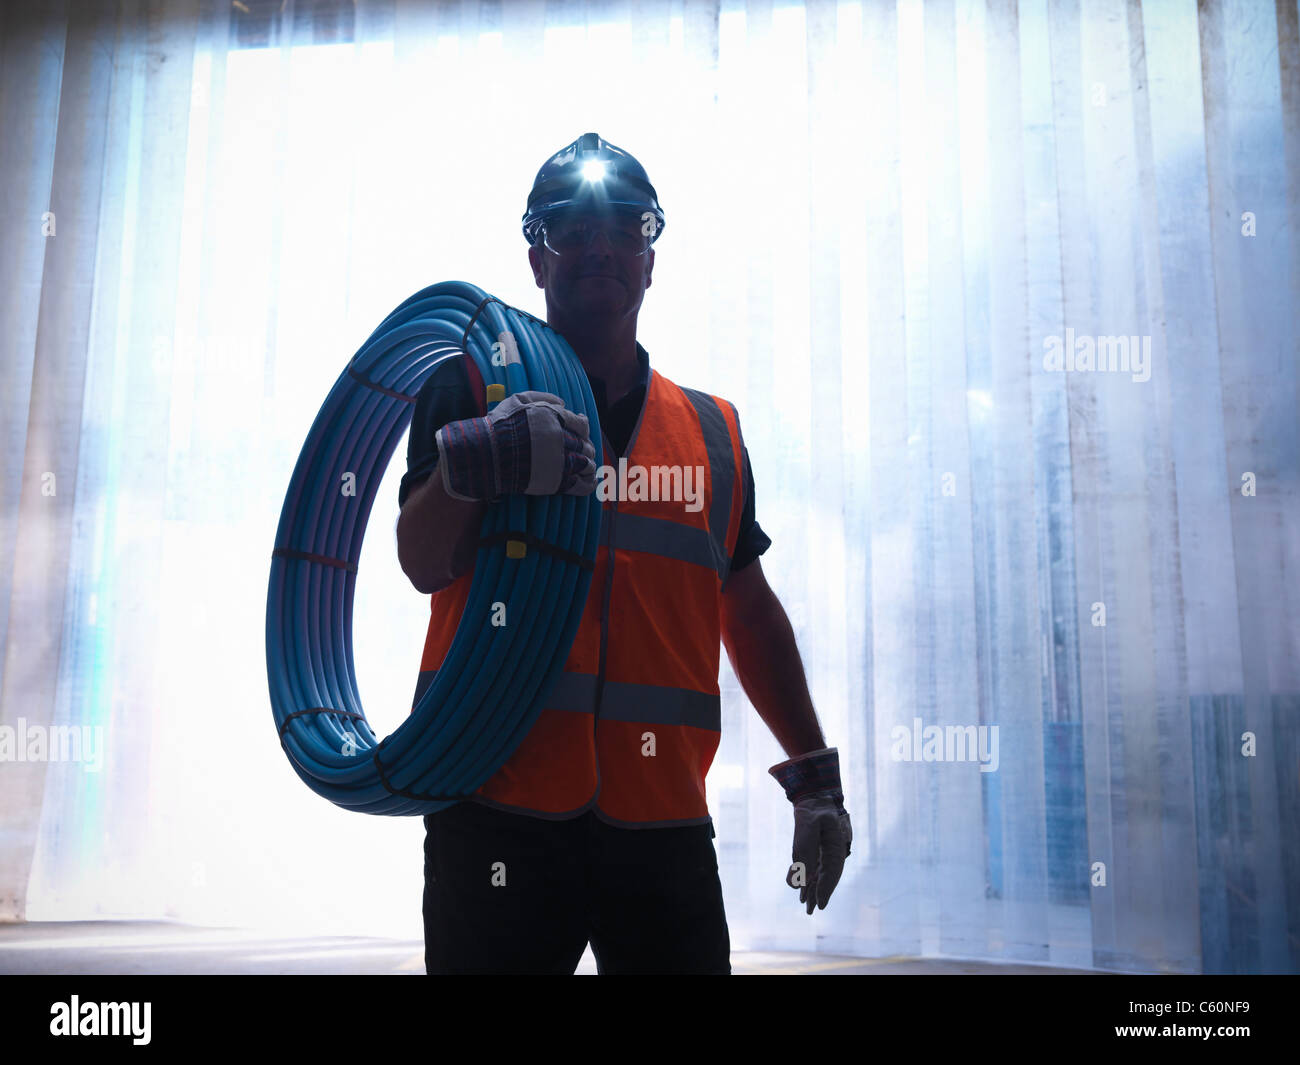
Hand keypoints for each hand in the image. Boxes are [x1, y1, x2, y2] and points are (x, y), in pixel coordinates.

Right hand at [435, 390, 595, 501]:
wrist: (487, 454)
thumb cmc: (500, 426)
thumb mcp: (518, 400)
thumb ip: (543, 397)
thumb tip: (563, 402)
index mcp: (555, 418)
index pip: (581, 424)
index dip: (583, 428)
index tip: (581, 431)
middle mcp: (561, 439)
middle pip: (585, 445)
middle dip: (585, 447)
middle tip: (582, 450)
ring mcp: (560, 462)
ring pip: (586, 464)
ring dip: (587, 464)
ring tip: (585, 465)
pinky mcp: (555, 482)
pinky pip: (580, 484)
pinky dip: (588, 483)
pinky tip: (589, 481)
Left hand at [786, 793, 851, 913]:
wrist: (813, 799)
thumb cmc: (813, 811)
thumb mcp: (809, 827)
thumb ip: (806, 851)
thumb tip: (803, 877)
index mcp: (836, 848)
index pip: (832, 873)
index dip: (826, 890)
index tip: (820, 904)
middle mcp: (831, 854)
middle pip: (825, 878)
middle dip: (818, 894)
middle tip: (812, 910)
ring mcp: (822, 853)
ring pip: (817, 875)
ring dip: (811, 889)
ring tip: (806, 904)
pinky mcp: (813, 851)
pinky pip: (809, 868)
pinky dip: (803, 878)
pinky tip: (797, 887)